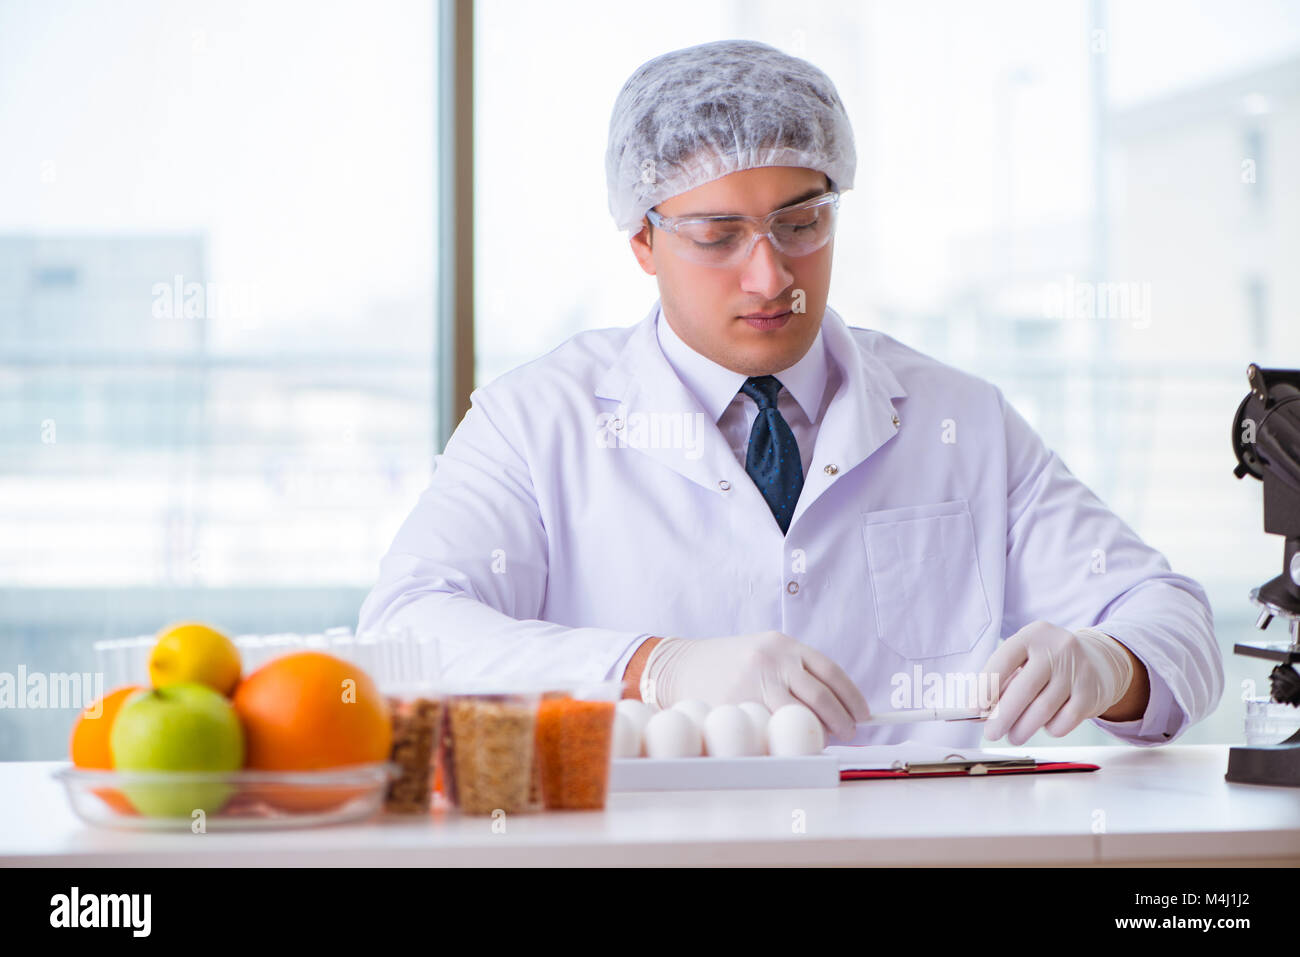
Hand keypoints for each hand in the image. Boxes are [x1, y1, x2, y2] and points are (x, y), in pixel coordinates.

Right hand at [640, 631, 869, 740]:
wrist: (681, 664)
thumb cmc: (729, 662)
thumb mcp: (764, 651)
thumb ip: (794, 669)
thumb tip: (835, 704)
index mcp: (783, 644)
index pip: (830, 671)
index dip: (852, 696)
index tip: (863, 713)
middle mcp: (772, 660)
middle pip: (821, 695)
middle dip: (842, 719)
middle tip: (850, 732)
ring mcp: (755, 682)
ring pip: (800, 714)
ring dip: (818, 732)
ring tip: (824, 739)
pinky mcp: (739, 704)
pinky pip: (773, 727)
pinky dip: (789, 738)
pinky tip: (793, 742)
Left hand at [979, 621, 1134, 745]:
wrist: (1097, 661)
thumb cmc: (1048, 663)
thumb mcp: (1025, 660)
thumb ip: (1003, 682)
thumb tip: (978, 713)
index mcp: (1032, 635)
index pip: (1003, 661)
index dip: (986, 687)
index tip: (973, 709)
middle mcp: (1057, 649)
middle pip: (1024, 689)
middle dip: (1003, 716)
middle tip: (991, 734)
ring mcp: (1077, 670)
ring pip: (1044, 708)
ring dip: (1023, 728)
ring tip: (1013, 736)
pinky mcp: (1091, 693)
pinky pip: (1065, 720)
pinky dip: (1050, 728)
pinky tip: (1044, 726)